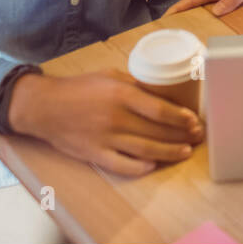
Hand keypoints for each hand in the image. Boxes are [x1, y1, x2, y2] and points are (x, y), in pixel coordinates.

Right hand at [8, 70, 202, 176]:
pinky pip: (122, 165)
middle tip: (197, 137)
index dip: (181, 118)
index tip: (194, 121)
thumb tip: (163, 90)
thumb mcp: (110, 76)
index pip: (160, 110)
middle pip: (157, 132)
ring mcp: (105, 138)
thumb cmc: (80, 88)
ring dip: (169, 152)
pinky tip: (153, 165)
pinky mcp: (94, 154)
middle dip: (182, 136)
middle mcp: (115, 117)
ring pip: (145, 150)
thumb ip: (135, 84)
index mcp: (121, 94)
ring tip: (185, 152)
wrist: (44, 106)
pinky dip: (140, 167)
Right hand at [164, 0, 242, 17]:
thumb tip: (216, 11)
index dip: (180, 8)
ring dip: (189, 8)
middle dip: (179, 11)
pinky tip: (202, 11)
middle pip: (193, 0)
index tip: (167, 15)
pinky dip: (200, 4)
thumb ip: (232, 0)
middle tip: (169, 24)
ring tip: (181, 21)